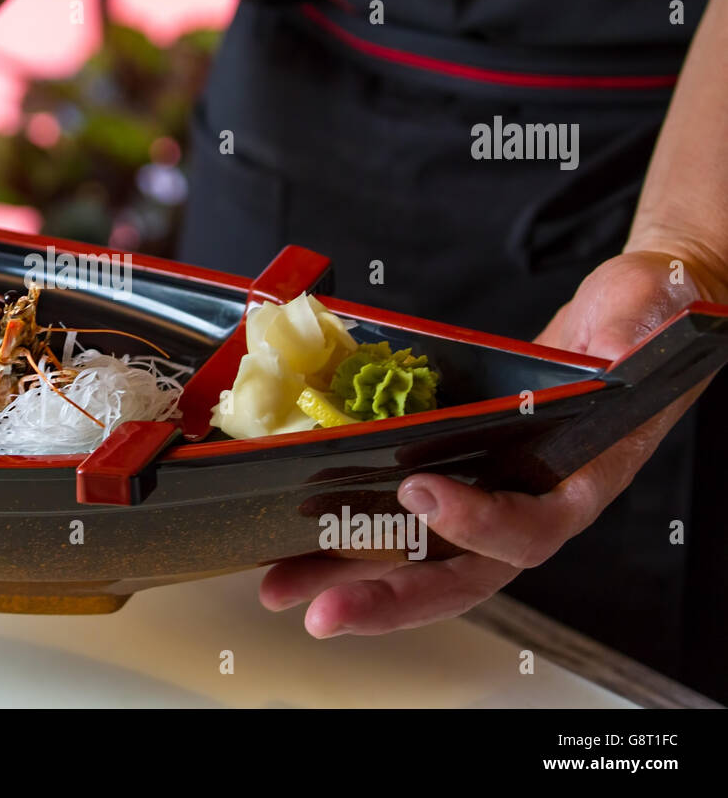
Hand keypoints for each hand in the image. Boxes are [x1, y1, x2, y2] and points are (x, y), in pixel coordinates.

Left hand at [259, 250, 722, 635]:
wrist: (623, 324)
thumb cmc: (638, 322)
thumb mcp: (644, 312)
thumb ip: (631, 332)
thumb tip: (613, 345)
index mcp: (577, 482)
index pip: (530, 527)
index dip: (480, 523)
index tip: (422, 492)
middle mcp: (525, 503)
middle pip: (456, 573)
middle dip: (387, 597)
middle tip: (322, 611)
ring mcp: (483, 496)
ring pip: (413, 557)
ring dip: (345, 578)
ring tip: (281, 588)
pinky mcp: (450, 478)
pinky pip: (397, 520)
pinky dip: (346, 536)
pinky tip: (293, 540)